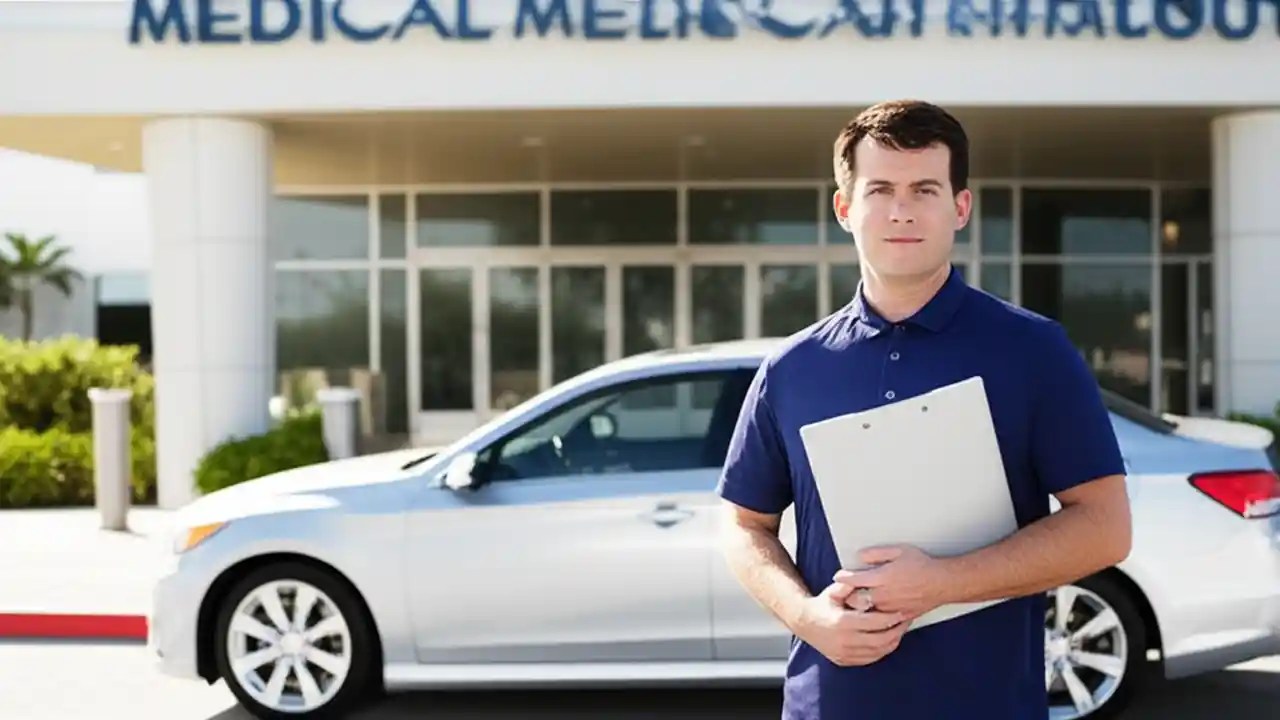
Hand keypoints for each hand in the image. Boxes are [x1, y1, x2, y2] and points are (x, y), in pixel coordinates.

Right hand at [796, 581, 910, 666]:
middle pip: (880, 640)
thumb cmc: (823, 604)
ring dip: (892, 641)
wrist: (805, 623)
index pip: (875, 622)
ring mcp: (845, 653)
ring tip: (900, 630)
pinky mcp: (845, 661)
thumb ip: (849, 584)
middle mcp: (844, 640)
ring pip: (877, 652)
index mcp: (842, 622)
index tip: (902, 611)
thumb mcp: (833, 591)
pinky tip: (888, 640)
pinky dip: (882, 650)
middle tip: (906, 621)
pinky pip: (870, 659)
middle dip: (897, 631)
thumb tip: (863, 577)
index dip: (891, 617)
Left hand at [832, 545, 948, 620]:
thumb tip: (860, 556)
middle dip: (847, 596)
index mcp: (881, 578)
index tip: (839, 576)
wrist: (942, 583)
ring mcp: (891, 608)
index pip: (854, 580)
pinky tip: (873, 611)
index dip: (843, 577)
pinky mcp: (898, 617)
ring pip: (867, 612)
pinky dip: (874, 616)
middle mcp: (884, 595)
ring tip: (856, 602)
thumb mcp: (898, 551)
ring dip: (860, 607)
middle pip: (855, 600)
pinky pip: (881, 620)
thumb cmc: (921, 565)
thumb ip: (876, 553)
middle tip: (845, 591)